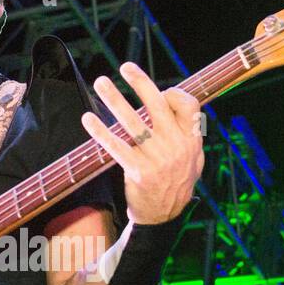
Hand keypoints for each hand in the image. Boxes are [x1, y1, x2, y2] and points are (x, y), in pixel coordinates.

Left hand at [80, 61, 203, 224]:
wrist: (165, 217)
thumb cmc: (176, 183)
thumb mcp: (194, 158)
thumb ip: (187, 132)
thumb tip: (174, 101)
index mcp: (191, 140)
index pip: (187, 105)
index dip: (173, 94)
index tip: (160, 92)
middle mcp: (176, 146)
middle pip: (158, 106)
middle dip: (140, 82)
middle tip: (124, 67)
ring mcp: (157, 159)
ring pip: (133, 122)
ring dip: (115, 99)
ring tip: (101, 82)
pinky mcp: (138, 172)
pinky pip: (116, 146)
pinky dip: (101, 131)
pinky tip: (89, 119)